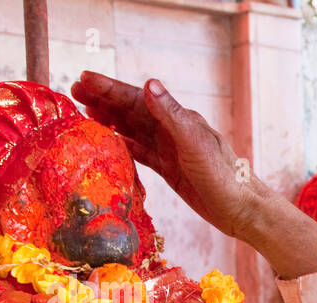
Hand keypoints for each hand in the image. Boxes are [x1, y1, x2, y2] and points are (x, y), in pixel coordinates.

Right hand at [71, 71, 268, 239]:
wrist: (242, 210)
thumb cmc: (224, 177)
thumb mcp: (195, 144)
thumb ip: (171, 115)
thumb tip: (148, 84)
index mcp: (179, 119)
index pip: (138, 98)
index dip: (110, 88)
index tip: (84, 79)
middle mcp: (174, 130)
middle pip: (132, 110)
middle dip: (104, 99)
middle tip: (74, 91)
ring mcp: (171, 150)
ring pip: (134, 130)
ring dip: (110, 119)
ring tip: (85, 112)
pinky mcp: (171, 170)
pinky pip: (142, 153)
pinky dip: (124, 144)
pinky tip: (110, 141)